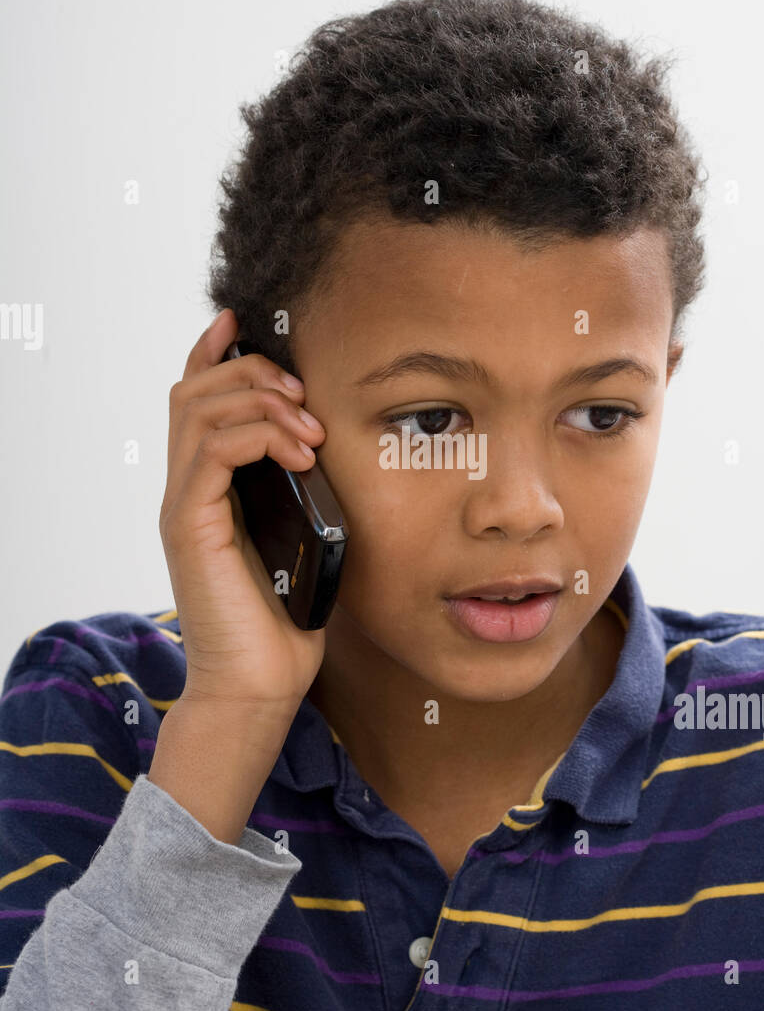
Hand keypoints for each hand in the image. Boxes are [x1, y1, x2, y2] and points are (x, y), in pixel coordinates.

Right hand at [158, 308, 326, 732]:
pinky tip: (298, 452)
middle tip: (302, 391)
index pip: (196, 399)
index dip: (216, 353)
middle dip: (252, 373)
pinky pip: (211, 452)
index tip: (248, 324)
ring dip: (261, 401)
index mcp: (210, 487)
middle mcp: (187, 489)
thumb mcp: (306, 536)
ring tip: (308, 426)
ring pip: (198, 411)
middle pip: (193, 391)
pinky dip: (258, 435)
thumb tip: (333, 446)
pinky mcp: (189, 526)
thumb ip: (304, 490)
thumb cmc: (287, 619)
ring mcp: (184, 506)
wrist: (258, 686)